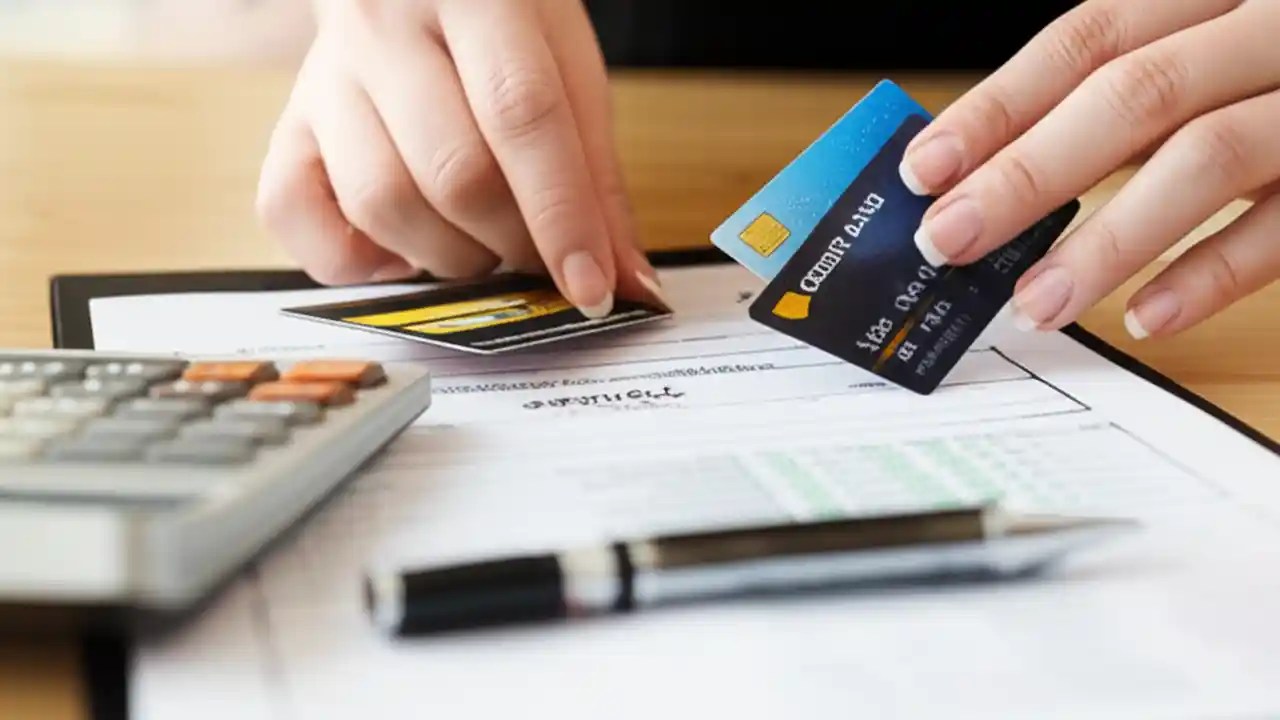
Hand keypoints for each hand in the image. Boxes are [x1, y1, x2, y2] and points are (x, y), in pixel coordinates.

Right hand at [255, 0, 663, 317]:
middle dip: (512, 243)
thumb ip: (597, 177)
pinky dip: (352, 261)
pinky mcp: (288, 125)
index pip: (522, 115)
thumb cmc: (500, 28)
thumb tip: (628, 282)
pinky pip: (291, 213)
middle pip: (452, 171)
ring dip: (448, 257)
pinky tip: (400, 251)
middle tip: (538, 256)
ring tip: (480, 245)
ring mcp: (325, 78)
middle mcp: (385, 27)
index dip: (562, 216)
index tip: (593, 288)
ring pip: (380, 203)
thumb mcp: (569, 72)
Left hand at [899, 0, 1279, 338]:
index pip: (1092, 37)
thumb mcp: (1211, 48)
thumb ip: (1129, 90)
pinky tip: (1145, 316)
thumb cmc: (1279, 68)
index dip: (1001, 103)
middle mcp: (1273, 26)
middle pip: (1135, 95)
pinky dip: (1214, 272)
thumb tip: (992, 164)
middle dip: (1029, 174)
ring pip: (1211, 156)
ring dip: (1110, 238)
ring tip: (1033, 302)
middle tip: (949, 240)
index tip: (927, 167)